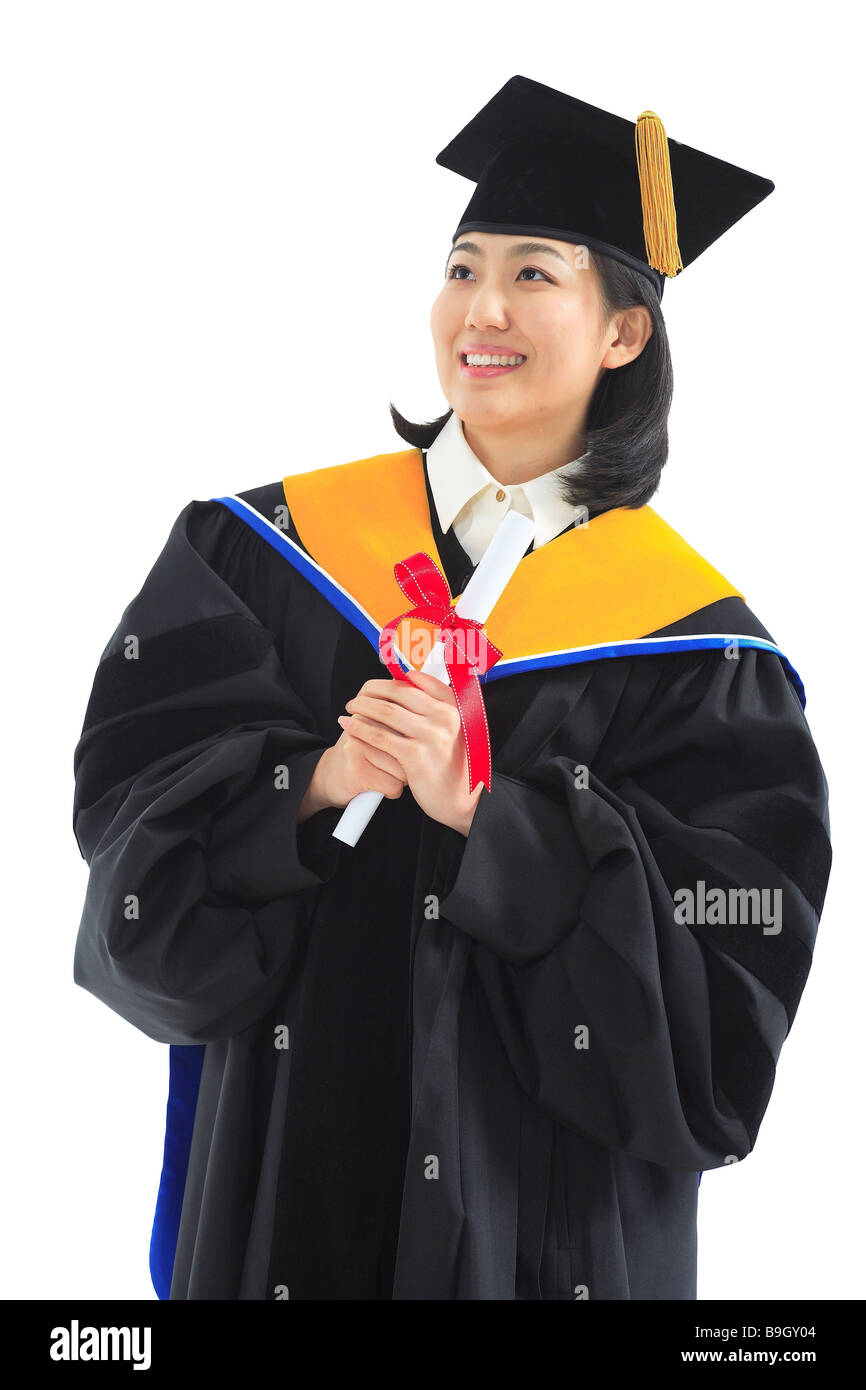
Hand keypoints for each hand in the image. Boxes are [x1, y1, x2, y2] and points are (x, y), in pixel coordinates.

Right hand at [298, 715, 409, 823]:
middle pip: (410, 747)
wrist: (327, 776)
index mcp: (373, 709)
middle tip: (395, 763)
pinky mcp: (357, 770)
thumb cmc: (361, 754)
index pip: (411, 726)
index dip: (414, 743)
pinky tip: (379, 785)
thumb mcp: (378, 729)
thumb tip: (435, 720)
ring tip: (385, 774)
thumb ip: (402, 720)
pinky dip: (391, 791)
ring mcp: (359, 746)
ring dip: (400, 778)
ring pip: (404, 769)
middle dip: (410, 762)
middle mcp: (364, 723)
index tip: (407, 748)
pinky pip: (393, 786)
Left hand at [336, 670, 484, 835]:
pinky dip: (360, 728)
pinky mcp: (415, 755)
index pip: (418, 681)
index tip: (375, 685)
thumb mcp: (455, 729)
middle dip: (371, 692)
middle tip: (357, 698)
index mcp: (455, 706)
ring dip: (362, 707)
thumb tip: (409, 679)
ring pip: (386, 712)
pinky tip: (349, 726)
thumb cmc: (453, 764)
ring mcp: (430, 736)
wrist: (461, 799)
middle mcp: (445, 717)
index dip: (392, 680)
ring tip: (350, 709)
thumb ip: (436, 705)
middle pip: (398, 693)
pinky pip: (380, 736)